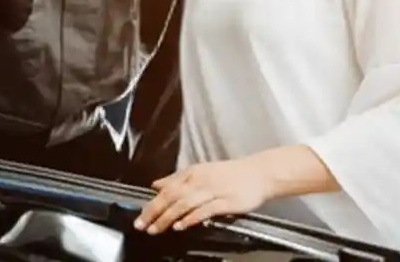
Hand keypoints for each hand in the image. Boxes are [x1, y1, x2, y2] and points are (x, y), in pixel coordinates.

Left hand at [134, 158, 270, 233]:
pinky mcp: (226, 201)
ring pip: (184, 203)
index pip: (166, 189)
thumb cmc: (230, 174)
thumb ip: (177, 179)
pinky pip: (205, 210)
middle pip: (171, 196)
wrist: (259, 173)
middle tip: (142, 225)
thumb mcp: (200, 172)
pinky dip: (191, 218)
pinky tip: (181, 226)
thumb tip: (156, 185)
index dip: (151, 203)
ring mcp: (213, 190)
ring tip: (156, 228)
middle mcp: (200, 180)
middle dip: (154, 212)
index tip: (140, 217)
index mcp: (192, 173)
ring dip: (168, 217)